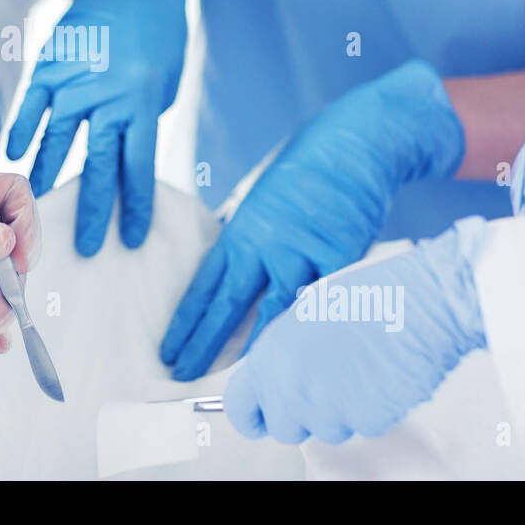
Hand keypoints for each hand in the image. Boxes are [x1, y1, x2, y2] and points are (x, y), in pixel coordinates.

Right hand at [6, 0, 185, 255]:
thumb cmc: (159, 35)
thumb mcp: (163, 80)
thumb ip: (141, 119)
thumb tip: (122, 161)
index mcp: (144, 100)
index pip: (138, 165)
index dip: (134, 204)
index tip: (130, 238)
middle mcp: (109, 93)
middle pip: (99, 162)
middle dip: (94, 208)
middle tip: (87, 247)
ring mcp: (77, 77)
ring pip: (60, 137)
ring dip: (52, 176)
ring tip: (40, 209)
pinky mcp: (52, 61)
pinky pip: (33, 102)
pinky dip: (24, 129)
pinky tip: (17, 155)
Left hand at [161, 60, 463, 379]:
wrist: (356, 141)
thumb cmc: (306, 168)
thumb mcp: (261, 195)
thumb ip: (245, 232)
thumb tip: (225, 261)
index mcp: (243, 228)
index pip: (206, 283)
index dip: (186, 320)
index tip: (168, 349)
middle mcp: (268, 243)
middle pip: (229, 304)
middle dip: (204, 343)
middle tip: (182, 374)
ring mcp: (306, 251)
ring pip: (277, 313)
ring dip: (255, 350)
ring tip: (236, 382)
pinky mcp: (343, 257)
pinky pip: (324, 303)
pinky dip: (310, 332)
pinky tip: (298, 361)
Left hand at [224, 218, 486, 443]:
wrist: (420, 301)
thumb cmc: (367, 296)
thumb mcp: (305, 314)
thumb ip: (282, 354)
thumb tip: (275, 382)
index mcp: (270, 354)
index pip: (239, 407)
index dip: (252, 416)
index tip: (262, 420)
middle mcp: (291, 385)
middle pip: (284, 429)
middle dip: (302, 416)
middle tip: (327, 387)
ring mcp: (327, 407)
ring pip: (326, 430)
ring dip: (341, 412)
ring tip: (361, 370)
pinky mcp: (365, 420)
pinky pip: (363, 427)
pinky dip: (373, 411)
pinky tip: (383, 377)